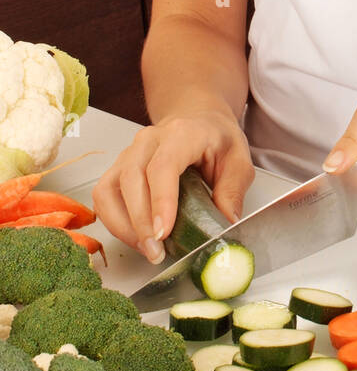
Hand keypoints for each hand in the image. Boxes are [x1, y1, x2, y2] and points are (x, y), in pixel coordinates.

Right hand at [92, 106, 254, 261]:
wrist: (198, 119)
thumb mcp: (239, 160)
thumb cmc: (216, 139)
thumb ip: (233, 191)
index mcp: (181, 134)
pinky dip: (113, 221)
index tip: (163, 232)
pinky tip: (134, 237)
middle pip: (132, 180)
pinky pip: (103, 196)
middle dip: (140, 222)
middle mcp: (148, 141)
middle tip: (156, 252)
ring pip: (109, 189)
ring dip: (123, 225)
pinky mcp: (117, 168)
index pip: (163, 167)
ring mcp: (128, 153)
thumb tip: (225, 224)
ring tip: (147, 249)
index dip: (160, 201)